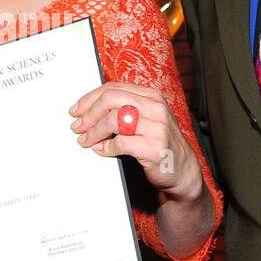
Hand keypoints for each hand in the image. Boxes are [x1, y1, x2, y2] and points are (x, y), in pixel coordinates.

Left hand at [68, 81, 203, 201]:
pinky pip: (121, 143)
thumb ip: (124, 109)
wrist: (183, 171)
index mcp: (151, 96)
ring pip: (113, 119)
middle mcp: (155, 108)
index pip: (113, 88)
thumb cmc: (160, 144)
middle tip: (77, 126)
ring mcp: (156, 127)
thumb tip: (90, 109)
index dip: (90, 99)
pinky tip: (102, 150)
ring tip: (86, 141)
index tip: (77, 110)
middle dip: (89, 114)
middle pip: (110, 99)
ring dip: (94, 132)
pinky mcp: (154, 147)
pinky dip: (106, 147)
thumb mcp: (146, 119)